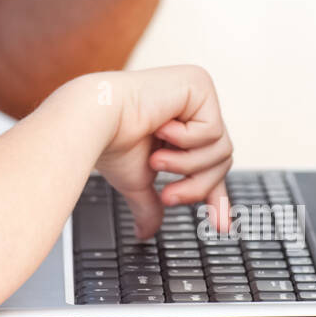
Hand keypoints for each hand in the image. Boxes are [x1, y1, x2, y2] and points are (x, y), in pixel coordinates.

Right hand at [90, 65, 232, 240]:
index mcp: (181, 124)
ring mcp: (197, 92)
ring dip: (186, 163)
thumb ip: (150, 203)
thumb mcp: (138, 181)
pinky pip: (213, 129)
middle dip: (196, 185)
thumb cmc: (110, 143)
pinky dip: (186, 139)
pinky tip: (161, 128)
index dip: (216, 194)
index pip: (211, 162)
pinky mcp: (198, 84)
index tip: (219, 225)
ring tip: (157, 158)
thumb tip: (144, 232)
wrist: (94, 120)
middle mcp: (192, 105)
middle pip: (221, 159)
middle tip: (168, 197)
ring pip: (221, 148)